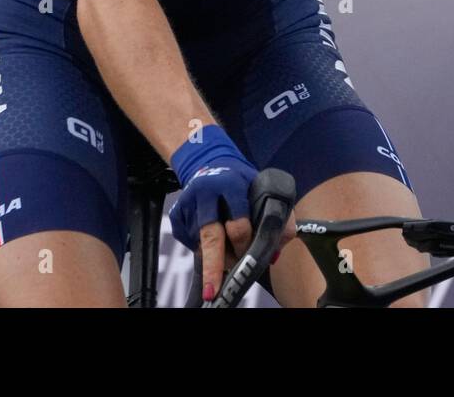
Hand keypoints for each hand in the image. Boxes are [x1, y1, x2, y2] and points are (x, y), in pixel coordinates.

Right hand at [167, 126, 258, 300]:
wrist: (210, 162)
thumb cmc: (243, 182)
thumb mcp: (264, 188)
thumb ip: (279, 217)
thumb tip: (274, 255)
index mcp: (231, 184)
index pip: (238, 223)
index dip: (246, 243)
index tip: (250, 254)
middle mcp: (205, 193)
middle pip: (211, 237)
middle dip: (215, 266)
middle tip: (215, 291)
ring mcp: (187, 205)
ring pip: (201, 245)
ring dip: (216, 257)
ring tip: (228, 256)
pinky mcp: (175, 215)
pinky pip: (190, 243)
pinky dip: (204, 249)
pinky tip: (214, 238)